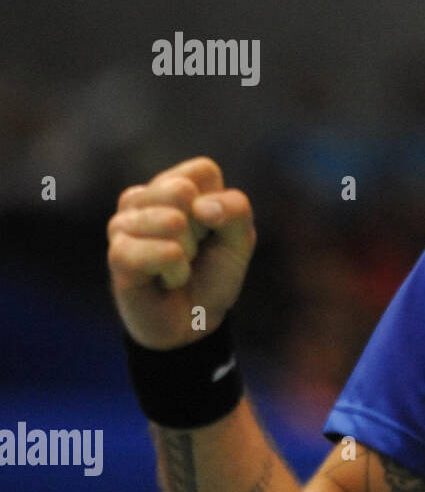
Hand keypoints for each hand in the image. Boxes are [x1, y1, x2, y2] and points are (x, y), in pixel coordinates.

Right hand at [107, 156, 256, 349]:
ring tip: (179, 265)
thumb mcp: (240, 238)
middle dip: (202, 228)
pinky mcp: (117, 254)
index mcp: (172, 184)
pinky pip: (162, 252)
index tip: (212, 229)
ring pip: (171, 220)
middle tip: (194, 249)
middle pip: (181, 189)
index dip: (219, 204)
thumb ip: (235, 209)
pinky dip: (177, 271)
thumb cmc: (213, 272)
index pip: (202, 170)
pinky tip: (168, 280)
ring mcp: (122, 224)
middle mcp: (141, 198)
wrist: (194, 320)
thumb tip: (199, 206)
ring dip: (189, 252)